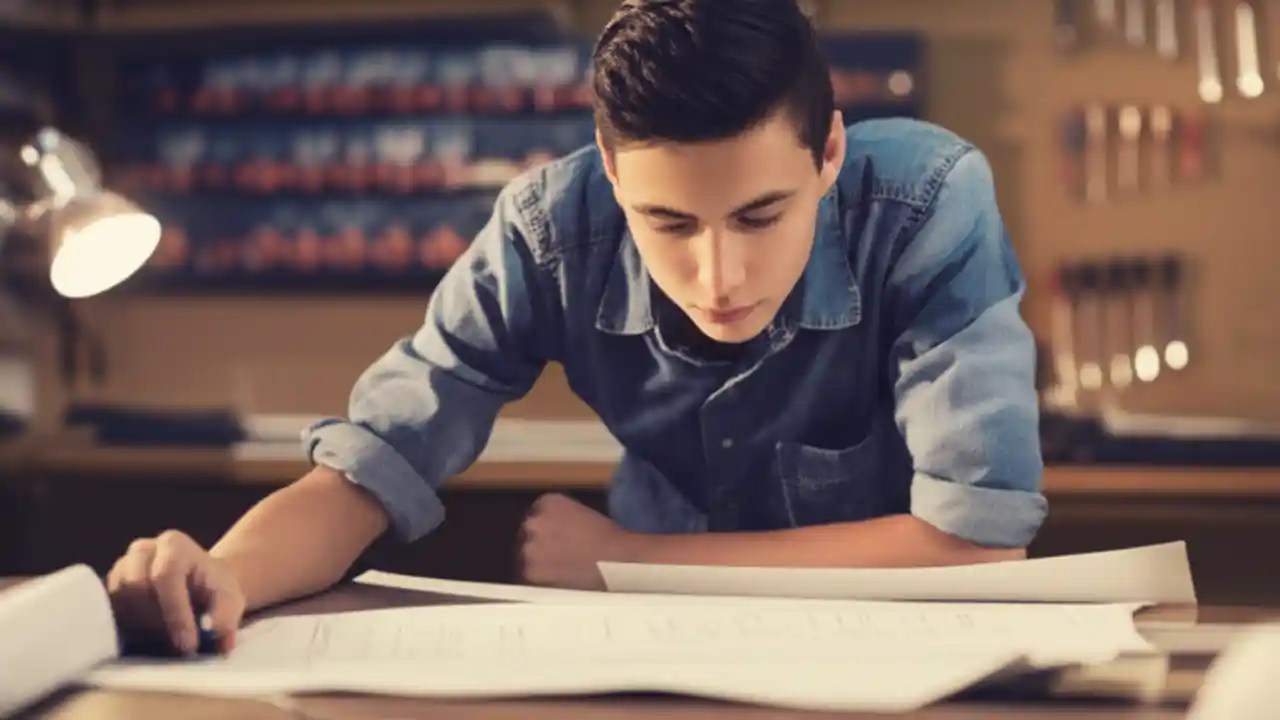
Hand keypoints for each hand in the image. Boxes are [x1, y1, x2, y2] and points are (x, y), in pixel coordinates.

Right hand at [106, 530, 244, 654]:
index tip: (189, 644)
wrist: (199, 588)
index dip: (176, 613)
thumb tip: (211, 629)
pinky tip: (151, 638)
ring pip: (120, 604)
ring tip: (168, 640)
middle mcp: (142, 551)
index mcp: (173, 544)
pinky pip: (110, 615)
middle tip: (178, 645)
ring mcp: (121, 568)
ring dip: (143, 629)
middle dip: (158, 622)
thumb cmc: (215, 591)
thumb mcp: (231, 599)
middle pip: (136, 588)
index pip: (165, 575)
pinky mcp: (109, 590)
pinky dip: (129, 632)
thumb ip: (226, 613)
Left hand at [518, 493, 638, 590]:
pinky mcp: (532, 570)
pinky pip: (532, 575)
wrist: (618, 559)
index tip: (560, 538)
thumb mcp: (584, 514)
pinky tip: (562, 579)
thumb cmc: (610, 538)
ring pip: (528, 555)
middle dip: (542, 543)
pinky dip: (544, 578)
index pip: (539, 513)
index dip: (550, 529)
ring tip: (563, 569)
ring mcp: (531, 546)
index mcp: (549, 502)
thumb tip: (556, 532)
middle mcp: (535, 520)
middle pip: (530, 533)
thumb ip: (563, 518)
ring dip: (540, 561)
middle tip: (562, 556)